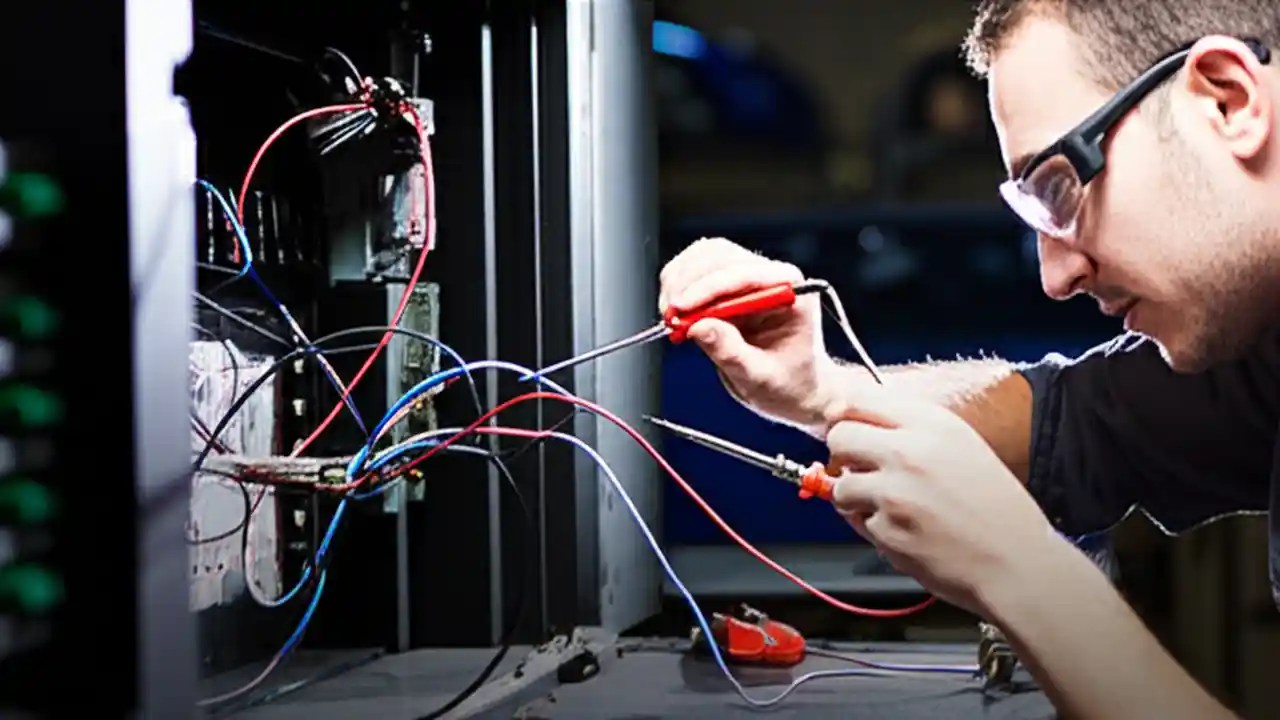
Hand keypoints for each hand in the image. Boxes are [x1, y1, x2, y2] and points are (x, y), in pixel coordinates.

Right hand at [658, 237, 842, 429]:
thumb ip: (731, 352)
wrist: (794, 387)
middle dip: (689, 283)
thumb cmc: (790, 382)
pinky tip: (675, 310)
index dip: (708, 287)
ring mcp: (749, 276)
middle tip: (671, 316)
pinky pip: (697, 268)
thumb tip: (700, 327)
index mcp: (792, 291)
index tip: (682, 308)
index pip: (745, 274)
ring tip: (671, 315)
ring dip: (679, 280)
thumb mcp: (761, 377)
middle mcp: (771, 276)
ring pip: (704, 256)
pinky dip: (678, 284)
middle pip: (721, 257)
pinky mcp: (729, 283)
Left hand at [824, 386, 1056, 617]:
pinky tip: (905, 531)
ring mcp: (893, 493)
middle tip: (860, 468)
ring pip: (840, 484)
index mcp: (932, 425)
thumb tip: (860, 423)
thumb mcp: (963, 446)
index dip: (845, 415)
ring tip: (888, 507)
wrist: (1017, 562)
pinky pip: (858, 522)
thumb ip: (912, 431)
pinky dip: (874, 529)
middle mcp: (908, 452)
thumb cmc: (996, 508)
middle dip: (844, 454)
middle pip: (839, 436)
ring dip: (854, 497)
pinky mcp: (886, 531)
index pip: (860, 400)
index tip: (845, 426)